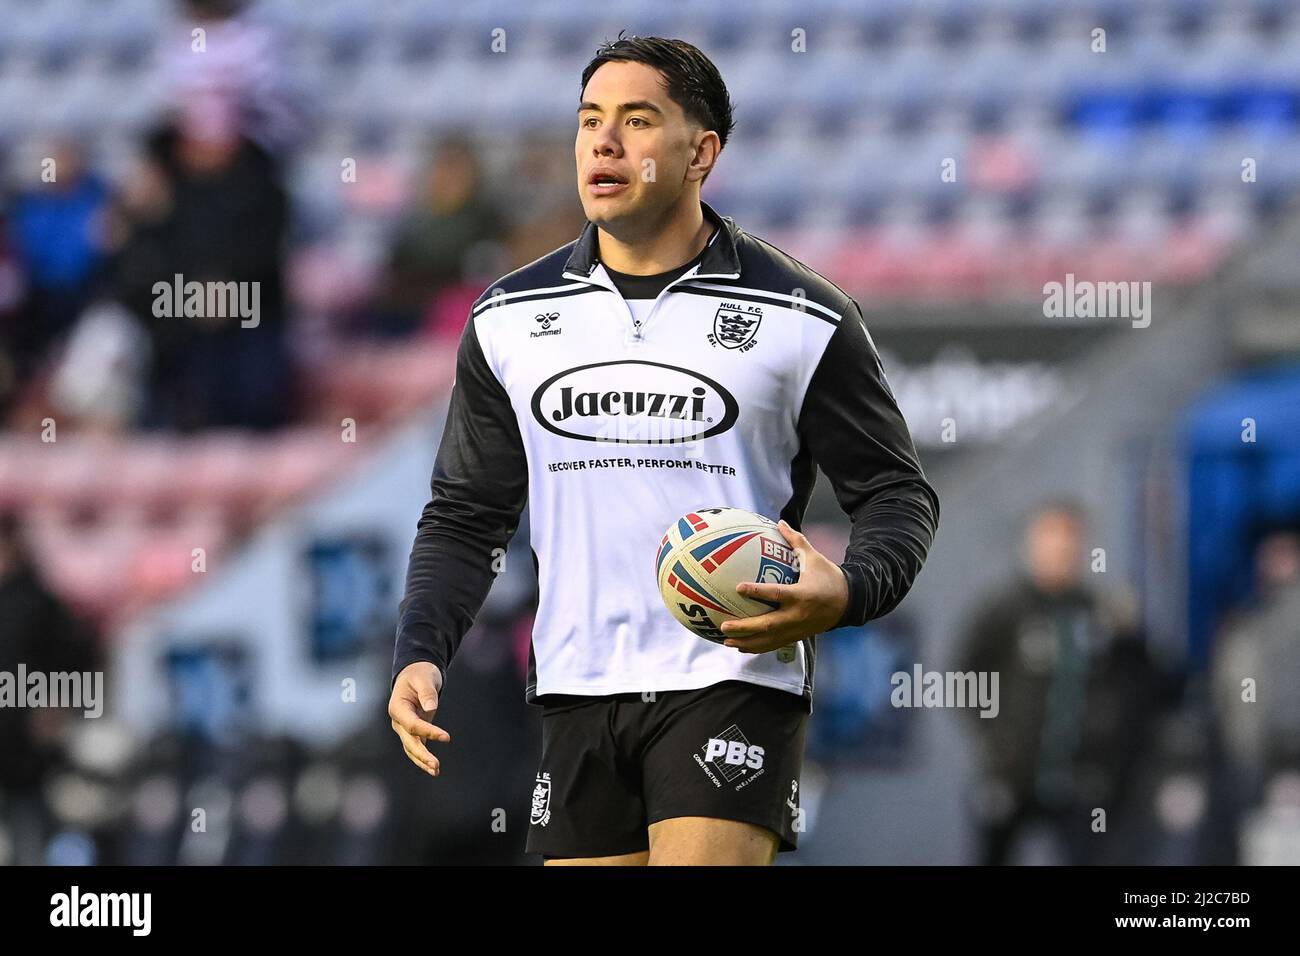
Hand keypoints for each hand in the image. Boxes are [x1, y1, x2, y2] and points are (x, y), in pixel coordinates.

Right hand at [388, 662, 449, 777]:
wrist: (415, 674)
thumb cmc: (419, 674)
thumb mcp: (424, 677)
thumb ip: (427, 692)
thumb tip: (431, 708)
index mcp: (398, 707)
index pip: (412, 725)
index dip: (428, 732)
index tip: (446, 737)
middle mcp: (398, 720)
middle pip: (409, 742)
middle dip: (422, 755)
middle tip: (436, 765)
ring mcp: (404, 728)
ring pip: (411, 748)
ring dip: (422, 760)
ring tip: (436, 771)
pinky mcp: (413, 731)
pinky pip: (416, 747)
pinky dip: (423, 758)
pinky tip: (433, 768)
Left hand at [720, 520, 848, 654]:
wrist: (850, 603)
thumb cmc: (829, 577)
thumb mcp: (814, 558)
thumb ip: (796, 541)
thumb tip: (780, 522)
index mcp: (802, 595)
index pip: (777, 594)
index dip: (758, 592)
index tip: (738, 587)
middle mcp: (798, 615)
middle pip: (768, 625)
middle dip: (745, 627)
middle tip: (724, 625)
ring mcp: (797, 629)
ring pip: (768, 640)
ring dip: (746, 642)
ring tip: (726, 641)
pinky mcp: (797, 637)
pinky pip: (774, 644)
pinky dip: (757, 647)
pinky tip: (741, 647)